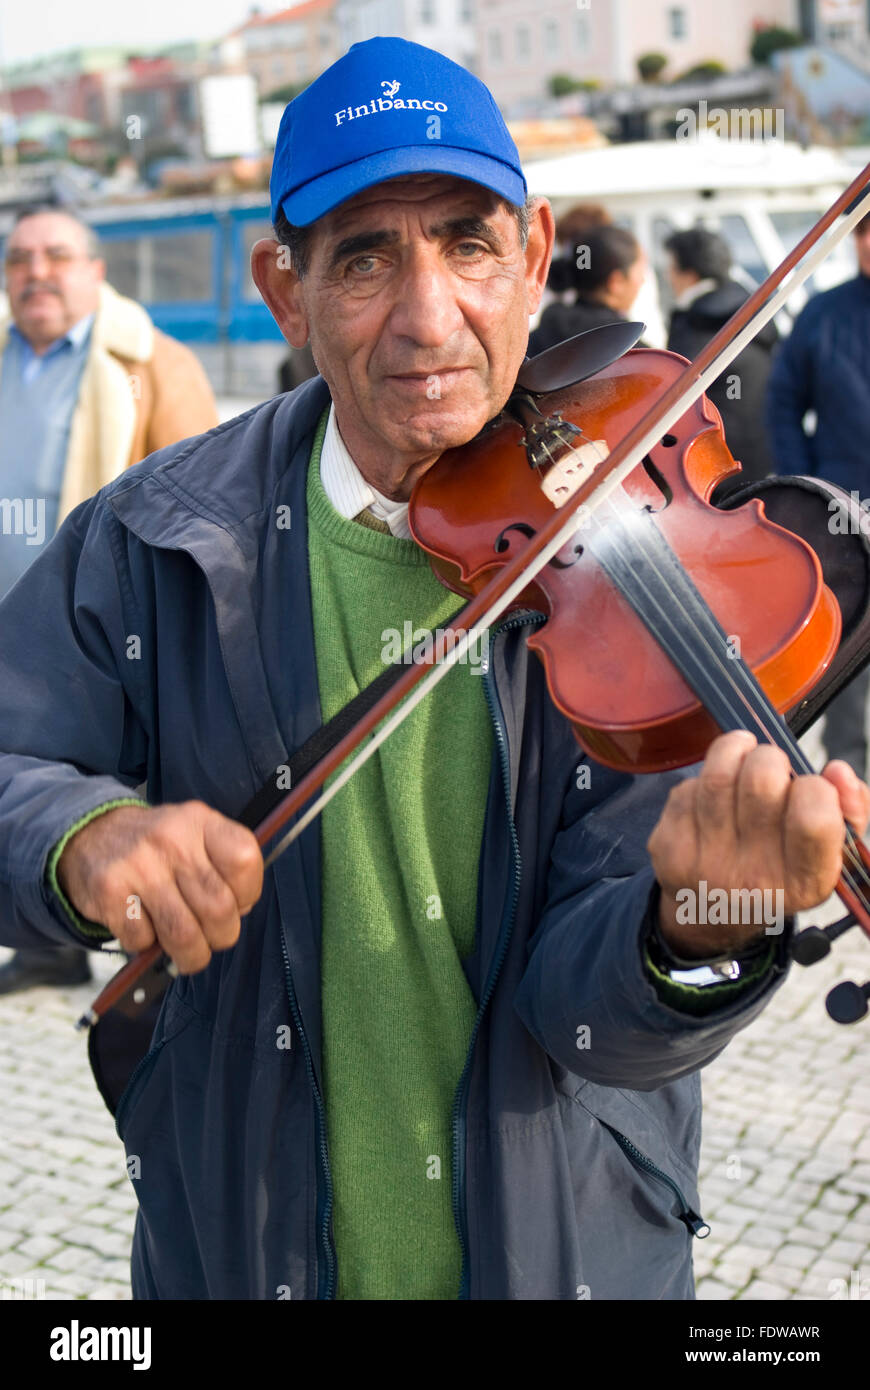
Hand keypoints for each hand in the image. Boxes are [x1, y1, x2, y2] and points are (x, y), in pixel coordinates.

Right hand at [56, 802, 263, 973]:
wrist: (90, 834)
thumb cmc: (157, 847)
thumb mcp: (195, 834)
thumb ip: (223, 866)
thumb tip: (240, 911)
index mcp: (200, 821)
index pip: (244, 860)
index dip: (248, 893)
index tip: (237, 902)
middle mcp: (170, 837)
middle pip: (219, 908)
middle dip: (222, 936)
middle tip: (212, 937)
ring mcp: (138, 864)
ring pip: (184, 934)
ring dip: (190, 954)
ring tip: (187, 950)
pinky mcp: (109, 891)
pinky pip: (143, 941)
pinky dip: (147, 946)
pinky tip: (146, 928)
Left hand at [647, 731, 869, 958]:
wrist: (715, 913)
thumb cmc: (781, 868)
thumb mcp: (826, 853)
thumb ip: (849, 810)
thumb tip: (838, 771)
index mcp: (803, 882)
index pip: (813, 818)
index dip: (816, 787)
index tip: (809, 787)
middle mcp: (754, 878)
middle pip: (761, 781)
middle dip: (770, 758)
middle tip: (770, 767)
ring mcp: (706, 864)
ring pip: (718, 775)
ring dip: (734, 751)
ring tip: (743, 754)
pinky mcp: (670, 848)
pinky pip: (687, 787)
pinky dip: (702, 778)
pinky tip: (713, 793)